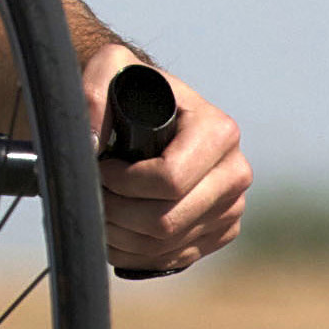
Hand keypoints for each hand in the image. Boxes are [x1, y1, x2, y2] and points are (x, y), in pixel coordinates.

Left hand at [80, 45, 247, 276]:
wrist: (150, 114)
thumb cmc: (130, 91)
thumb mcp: (110, 68)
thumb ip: (93, 89)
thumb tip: (93, 139)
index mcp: (219, 132)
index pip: (169, 182)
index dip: (122, 184)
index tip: (100, 168)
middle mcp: (235, 173)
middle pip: (166, 222)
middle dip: (116, 213)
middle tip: (92, 192)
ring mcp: (231, 208)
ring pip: (164, 246)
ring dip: (119, 235)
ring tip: (99, 206)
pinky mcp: (220, 233)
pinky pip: (171, 260)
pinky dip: (133, 252)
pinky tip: (116, 226)